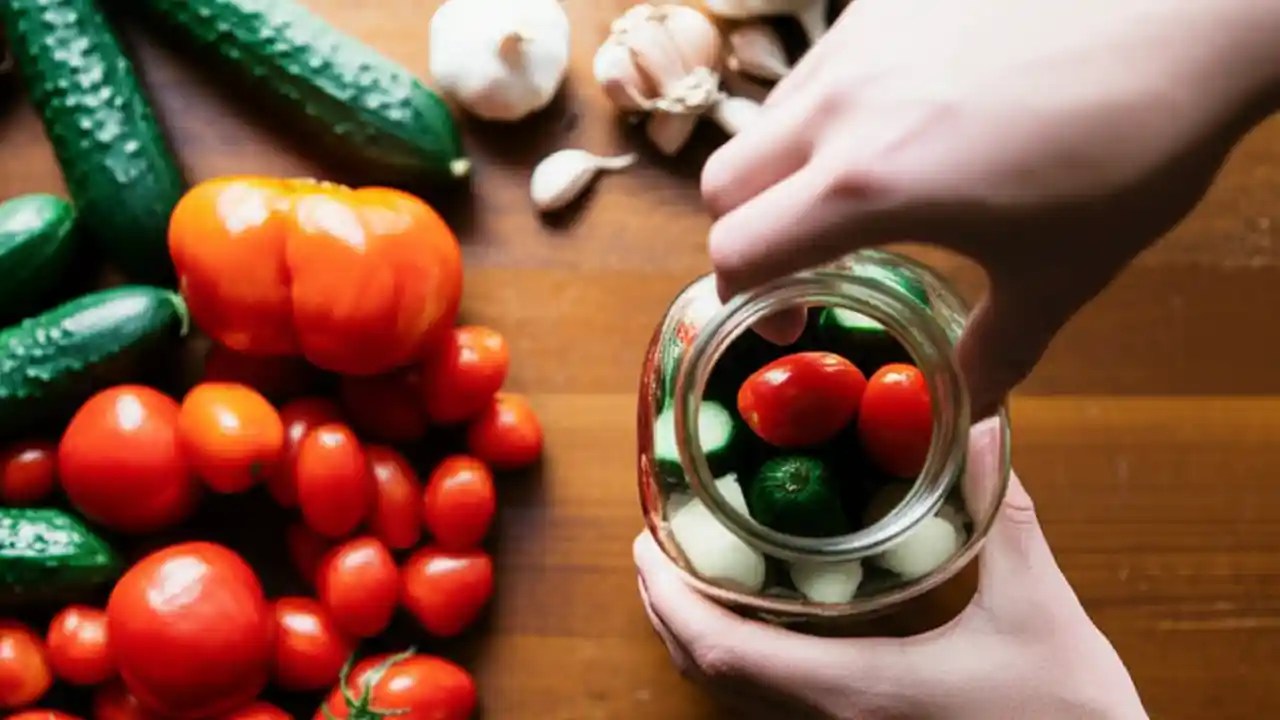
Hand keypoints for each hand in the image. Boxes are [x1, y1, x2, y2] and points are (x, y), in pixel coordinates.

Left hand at [633, 428, 1147, 718]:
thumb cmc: (1069, 716)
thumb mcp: (1039, 609)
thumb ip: (1004, 516)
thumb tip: (983, 429)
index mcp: (855, 688)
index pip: (721, 651)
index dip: (668, 596)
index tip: (647, 540)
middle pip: (707, 671)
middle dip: (666, 605)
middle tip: (658, 541)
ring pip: (735, 690)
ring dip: (698, 630)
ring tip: (693, 567)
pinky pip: (771, 697)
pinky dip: (742, 652)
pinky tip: (761, 612)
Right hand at [702, 0, 1279, 415]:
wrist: (1189, 8)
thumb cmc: (1129, 142)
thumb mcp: (1063, 271)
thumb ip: (998, 350)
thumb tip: (968, 404)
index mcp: (865, 184)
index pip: (736, 250)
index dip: (746, 300)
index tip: (791, 320)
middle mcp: (838, 105)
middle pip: (724, 182)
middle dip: (749, 233)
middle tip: (810, 262)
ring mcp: (857, 41)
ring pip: (772, 119)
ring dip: (790, 170)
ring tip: (866, 188)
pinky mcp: (886, 1)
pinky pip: (823, 67)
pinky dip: (834, 111)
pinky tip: (909, 119)